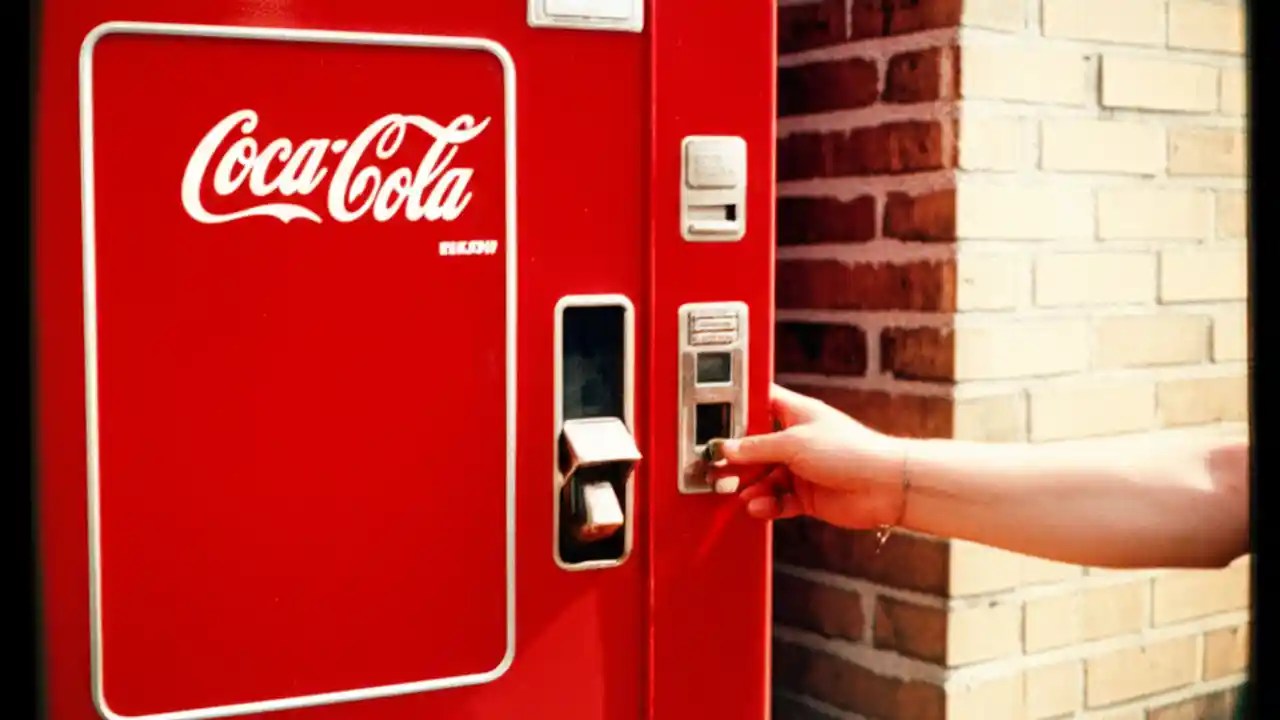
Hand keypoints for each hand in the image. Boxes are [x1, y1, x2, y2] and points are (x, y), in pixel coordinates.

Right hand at [706, 384, 908, 529]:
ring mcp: (800, 468)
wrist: (884, 486)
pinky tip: (760, 507)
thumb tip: (726, 448)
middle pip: (755, 447)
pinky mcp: (806, 494)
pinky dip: (767, 505)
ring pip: (763, 477)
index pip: (758, 404)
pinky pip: (778, 500)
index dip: (736, 412)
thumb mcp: (794, 443)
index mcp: (794, 413)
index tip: (714, 425)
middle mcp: (796, 439)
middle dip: (736, 459)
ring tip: (741, 493)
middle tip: (717, 469)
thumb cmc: (851, 451)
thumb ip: (756, 447)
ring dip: (750, 486)